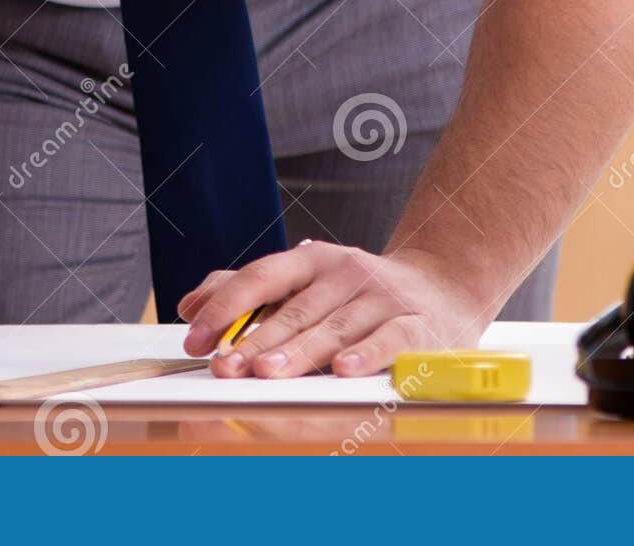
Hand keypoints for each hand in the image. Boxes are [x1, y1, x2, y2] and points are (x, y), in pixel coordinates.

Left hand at [177, 241, 496, 378]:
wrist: (442, 289)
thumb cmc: (359, 294)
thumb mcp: (306, 281)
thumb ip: (248, 291)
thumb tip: (190, 306)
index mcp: (312, 259)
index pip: (262, 277)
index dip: (226, 306)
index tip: (196, 338)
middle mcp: (345, 271)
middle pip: (294, 309)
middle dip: (255, 341)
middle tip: (226, 368)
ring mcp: (382, 295)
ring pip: (334, 327)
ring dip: (298, 352)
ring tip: (266, 374)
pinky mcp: (417, 323)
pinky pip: (388, 339)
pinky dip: (365, 354)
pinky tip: (342, 370)